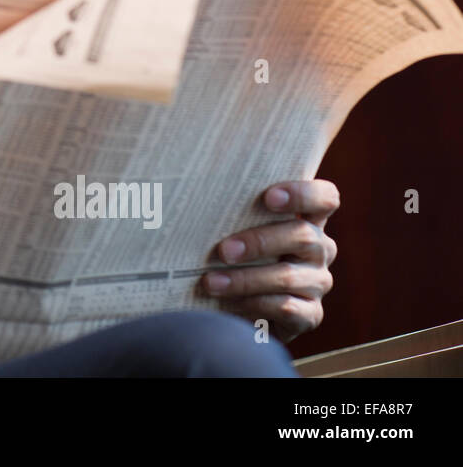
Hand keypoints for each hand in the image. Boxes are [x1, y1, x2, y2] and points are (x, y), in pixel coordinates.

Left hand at [202, 179, 339, 341]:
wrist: (241, 309)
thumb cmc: (234, 256)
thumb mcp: (235, 229)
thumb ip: (229, 210)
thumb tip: (178, 189)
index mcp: (306, 219)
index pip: (324, 198)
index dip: (303, 194)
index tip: (268, 197)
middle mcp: (318, 248)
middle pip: (303, 236)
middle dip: (259, 241)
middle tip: (223, 250)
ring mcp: (317, 282)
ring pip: (289, 276)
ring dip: (246, 279)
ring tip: (210, 282)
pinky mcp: (310, 314)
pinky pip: (287, 308)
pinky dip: (254, 304)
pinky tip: (228, 304)